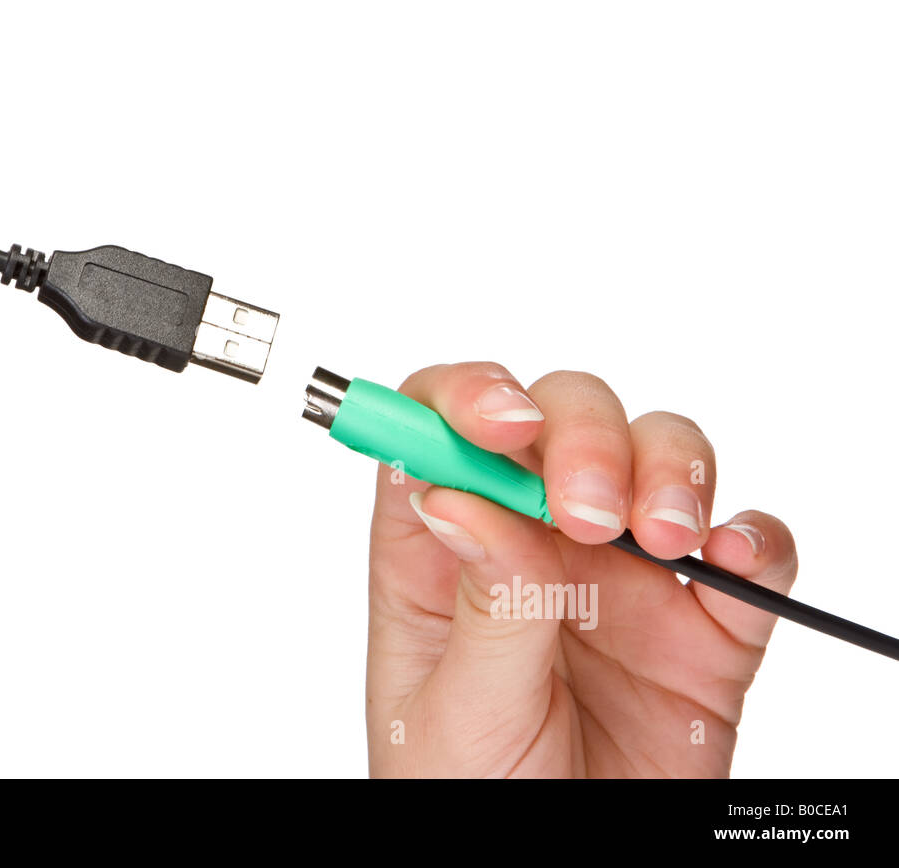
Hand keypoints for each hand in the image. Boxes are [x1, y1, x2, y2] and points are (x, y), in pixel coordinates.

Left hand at [366, 363, 795, 776]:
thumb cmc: (470, 796)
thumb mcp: (454, 711)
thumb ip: (481, 604)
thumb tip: (462, 496)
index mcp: (442, 551)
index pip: (439, 428)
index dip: (466, 397)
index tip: (499, 421)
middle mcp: (530, 542)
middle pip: (559, 422)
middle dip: (582, 437)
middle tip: (587, 509)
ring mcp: (621, 575)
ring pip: (655, 457)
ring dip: (666, 471)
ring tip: (659, 538)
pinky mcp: (703, 624)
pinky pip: (747, 552)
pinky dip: (753, 538)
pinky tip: (732, 560)